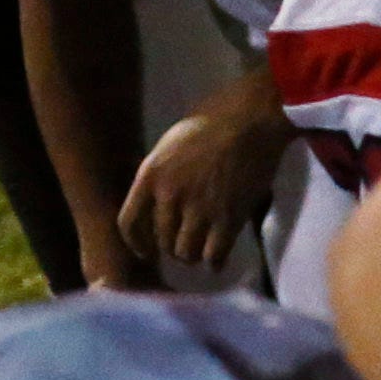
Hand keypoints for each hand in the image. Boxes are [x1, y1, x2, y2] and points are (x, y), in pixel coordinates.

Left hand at [117, 75, 294, 275]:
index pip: (129, 224)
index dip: (137, 244)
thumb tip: (159, 200)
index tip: (147, 252)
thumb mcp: (170, 143)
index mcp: (151, 175)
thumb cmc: (213, 120)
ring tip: (201, 251)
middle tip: (184, 246)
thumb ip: (161, 175)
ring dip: (193, 255)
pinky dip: (215, 262)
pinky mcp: (228, 218)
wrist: (252, 117)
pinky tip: (218, 259)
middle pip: (162, 242)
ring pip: (186, 253)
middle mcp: (170, 197)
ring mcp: (200, 209)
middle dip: (172, 248)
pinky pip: (214, 255)